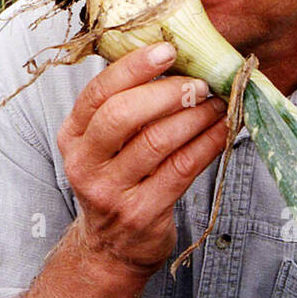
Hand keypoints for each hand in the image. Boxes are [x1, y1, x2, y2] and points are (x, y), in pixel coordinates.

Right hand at [57, 42, 229, 277]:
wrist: (112, 247)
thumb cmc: (116, 181)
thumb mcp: (103, 145)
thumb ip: (123, 107)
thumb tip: (172, 59)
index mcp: (73, 136)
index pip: (98, 92)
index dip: (134, 67)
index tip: (167, 50)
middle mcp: (85, 163)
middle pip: (123, 115)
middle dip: (167, 92)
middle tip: (200, 82)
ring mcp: (111, 192)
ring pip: (157, 141)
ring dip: (195, 116)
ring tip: (218, 102)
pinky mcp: (142, 213)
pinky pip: (182, 169)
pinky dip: (208, 143)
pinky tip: (223, 129)